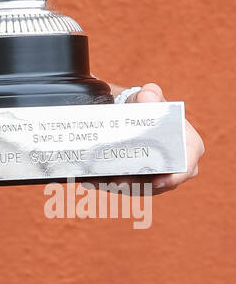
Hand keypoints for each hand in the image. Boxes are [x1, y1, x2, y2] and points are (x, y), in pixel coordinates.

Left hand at [80, 81, 203, 194]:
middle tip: (119, 181)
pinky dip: (110, 183)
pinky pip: (125, 187)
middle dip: (139, 185)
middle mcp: (176, 166)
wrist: (133, 115)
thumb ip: (151, 95)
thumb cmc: (149, 108)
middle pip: (160, 183)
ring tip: (103, 180)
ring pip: (140, 188)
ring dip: (121, 186)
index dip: (176, 176)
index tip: (159, 181)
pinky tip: (94, 179)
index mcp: (188, 147)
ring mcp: (157, 177)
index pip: (187, 166)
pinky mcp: (139, 182)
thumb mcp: (150, 98)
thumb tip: (147, 95)